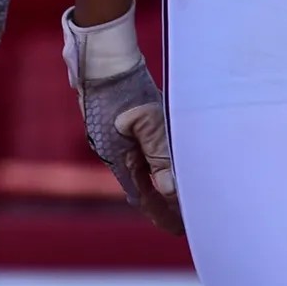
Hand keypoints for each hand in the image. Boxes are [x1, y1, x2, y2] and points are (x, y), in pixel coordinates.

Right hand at [62, 5, 181, 233]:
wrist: (102, 57)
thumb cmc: (126, 86)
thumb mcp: (148, 120)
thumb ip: (160, 154)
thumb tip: (171, 190)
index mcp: (118, 157)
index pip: (142, 198)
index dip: (161, 214)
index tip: (179, 229)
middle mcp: (112, 152)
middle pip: (140, 187)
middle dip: (161, 203)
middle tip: (184, 215)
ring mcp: (112, 138)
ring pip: (139, 169)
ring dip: (158, 182)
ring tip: (179, 193)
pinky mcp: (116, 124)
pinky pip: (137, 152)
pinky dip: (152, 163)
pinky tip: (163, 160)